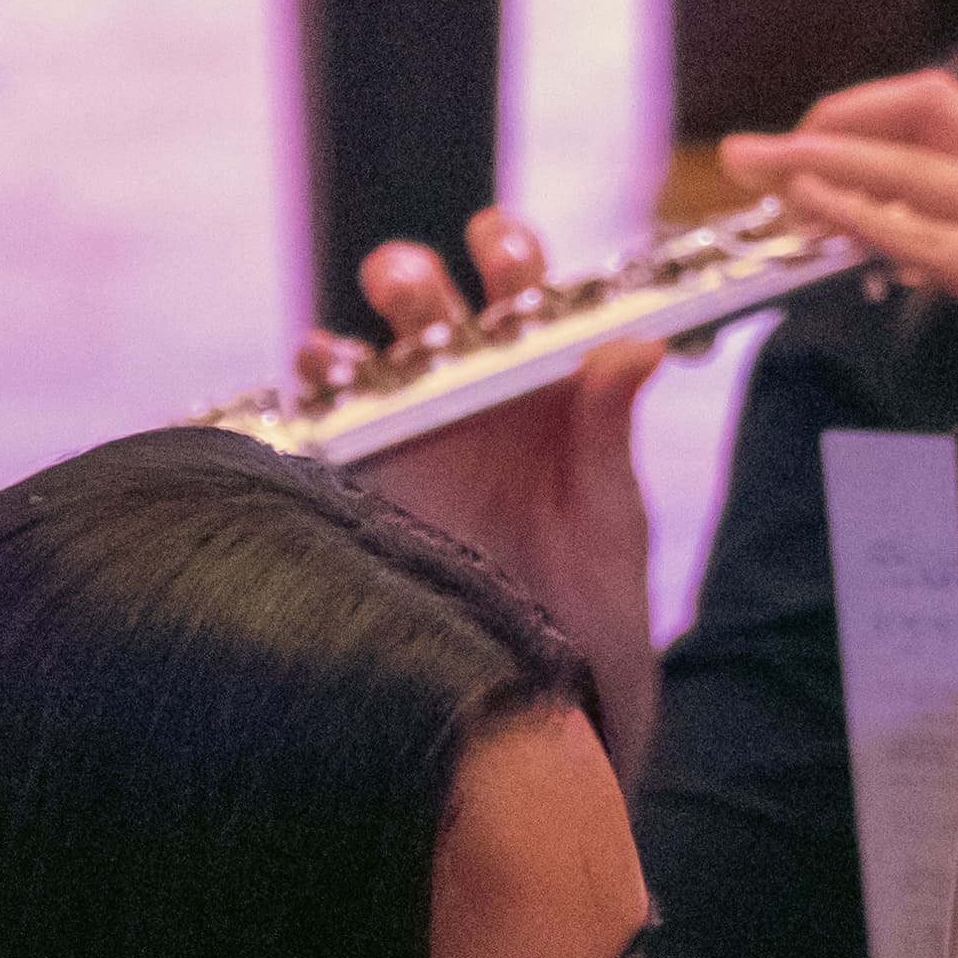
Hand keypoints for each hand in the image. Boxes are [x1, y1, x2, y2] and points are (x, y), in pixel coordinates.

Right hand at [316, 207, 665, 770]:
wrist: (539, 702)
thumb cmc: (591, 604)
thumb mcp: (610, 519)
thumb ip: (608, 430)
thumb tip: (638, 346)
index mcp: (541, 382)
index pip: (519, 289)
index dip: (507, 255)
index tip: (503, 254)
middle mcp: (470, 393)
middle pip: (431, 303)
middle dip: (417, 280)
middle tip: (418, 289)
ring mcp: (409, 432)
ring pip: (371, 347)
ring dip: (360, 330)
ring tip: (373, 335)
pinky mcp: (358, 481)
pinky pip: (325, 415)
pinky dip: (318, 386)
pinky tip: (327, 382)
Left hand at [722, 70, 957, 442]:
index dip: (891, 130)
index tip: (828, 153)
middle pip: (934, 123)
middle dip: (839, 125)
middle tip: (763, 149)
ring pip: (921, 164)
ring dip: (827, 157)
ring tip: (758, 161)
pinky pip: (936, 235)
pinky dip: (865, 216)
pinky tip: (815, 211)